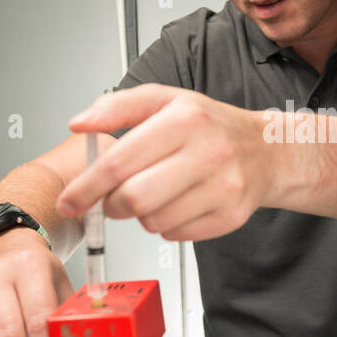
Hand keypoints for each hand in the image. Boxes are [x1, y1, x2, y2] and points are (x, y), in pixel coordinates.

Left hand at [56, 84, 274, 241]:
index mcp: (185, 119)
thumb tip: (80, 123)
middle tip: (114, 198)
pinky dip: (166, 225)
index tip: (70, 201)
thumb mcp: (166, 101)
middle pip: (133, 199)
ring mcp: (223, 188)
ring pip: (153, 221)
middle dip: (112, 205)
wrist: (267, 150)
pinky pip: (176, 235)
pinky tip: (178, 203)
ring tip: (156, 193)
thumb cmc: (210, 126)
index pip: (119, 162)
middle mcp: (208, 152)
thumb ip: (118, 106)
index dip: (86, 187)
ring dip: (142, 215)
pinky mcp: (231, 216)